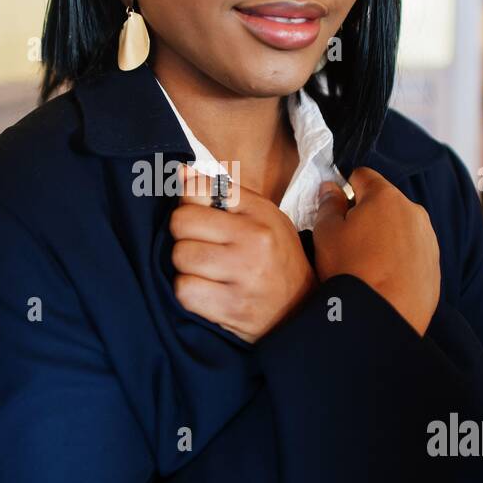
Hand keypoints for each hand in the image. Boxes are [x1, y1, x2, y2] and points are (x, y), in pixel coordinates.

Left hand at [168, 165, 316, 342]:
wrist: (302, 309)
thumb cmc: (276, 258)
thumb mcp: (261, 218)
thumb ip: (221, 193)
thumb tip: (180, 173)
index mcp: (259, 213)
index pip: (198, 190)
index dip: (189, 204)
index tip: (200, 218)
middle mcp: (253, 240)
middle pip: (181, 223)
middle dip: (184, 235)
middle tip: (202, 246)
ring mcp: (243, 275)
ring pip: (180, 256)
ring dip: (186, 266)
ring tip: (206, 271)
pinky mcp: (232, 307)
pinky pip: (184, 290)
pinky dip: (189, 292)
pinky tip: (207, 291)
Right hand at [312, 167, 439, 335]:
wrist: (383, 320)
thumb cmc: (351, 271)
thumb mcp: (326, 234)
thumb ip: (328, 205)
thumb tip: (331, 188)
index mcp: (386, 197)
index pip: (363, 175)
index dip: (346, 187)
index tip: (336, 207)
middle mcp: (414, 211)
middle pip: (384, 202)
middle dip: (366, 214)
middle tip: (347, 242)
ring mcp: (428, 239)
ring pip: (400, 227)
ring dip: (384, 237)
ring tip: (366, 264)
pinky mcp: (435, 265)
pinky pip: (412, 252)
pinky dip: (398, 258)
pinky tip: (382, 277)